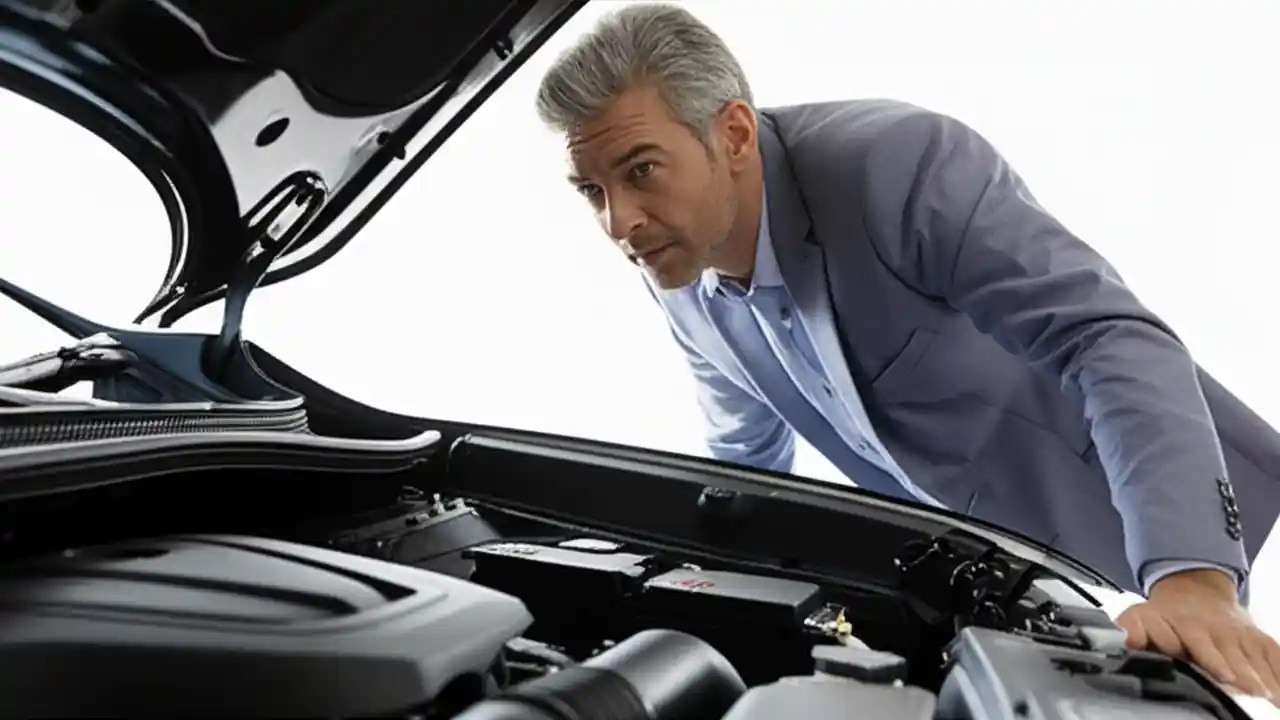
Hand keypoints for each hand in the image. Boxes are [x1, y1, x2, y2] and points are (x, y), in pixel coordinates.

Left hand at [1116, 568, 1279, 704]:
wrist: (1194, 589)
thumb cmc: (1167, 613)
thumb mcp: (1142, 615)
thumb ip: (1133, 628)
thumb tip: (1127, 638)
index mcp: (1191, 627)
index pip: (1204, 646)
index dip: (1215, 661)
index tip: (1226, 676)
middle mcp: (1220, 631)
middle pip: (1237, 658)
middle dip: (1246, 677)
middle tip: (1255, 694)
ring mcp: (1243, 636)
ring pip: (1259, 659)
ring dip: (1267, 679)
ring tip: (1271, 697)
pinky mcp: (1261, 640)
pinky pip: (1275, 656)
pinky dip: (1278, 672)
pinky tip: (1279, 691)